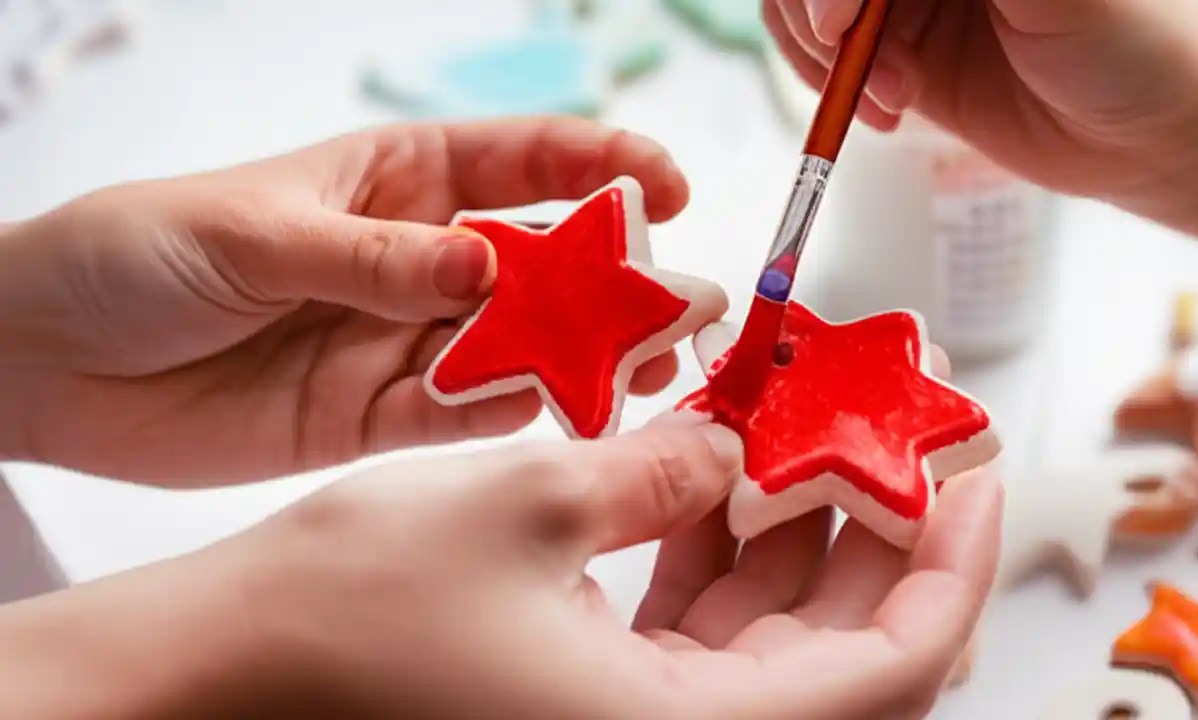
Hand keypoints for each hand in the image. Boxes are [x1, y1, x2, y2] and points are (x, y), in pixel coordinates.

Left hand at [0, 118, 700, 482]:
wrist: (51, 359)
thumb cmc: (139, 252)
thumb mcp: (254, 232)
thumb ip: (374, 258)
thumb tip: (486, 266)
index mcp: (395, 179)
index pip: (518, 161)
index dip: (599, 165)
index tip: (665, 181)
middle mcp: (417, 259)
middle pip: (538, 263)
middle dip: (613, 276)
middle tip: (681, 300)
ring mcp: (401, 340)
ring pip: (514, 345)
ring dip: (581, 353)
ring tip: (645, 364)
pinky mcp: (376, 415)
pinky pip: (459, 413)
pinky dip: (507, 413)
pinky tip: (552, 411)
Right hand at [0, 417, 1000, 717]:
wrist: (227, 666)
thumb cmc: (352, 602)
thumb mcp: (530, 500)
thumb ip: (663, 469)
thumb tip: (735, 446)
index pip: (893, 670)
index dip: (950, 563)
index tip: (972, 465)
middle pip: (840, 652)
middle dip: (872, 526)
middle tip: (886, 419)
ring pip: (768, 640)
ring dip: (791, 530)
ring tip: (797, 420)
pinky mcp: (591, 706)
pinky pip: (697, 637)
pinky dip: (718, 553)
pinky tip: (713, 465)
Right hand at [765, 0, 1197, 218]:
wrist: (1148, 134)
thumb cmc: (1130, 40)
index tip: (843, 19)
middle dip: (819, 12)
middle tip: (850, 55)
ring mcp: (910, 3)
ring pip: (807, 11)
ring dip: (824, 57)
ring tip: (891, 98)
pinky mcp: (900, 59)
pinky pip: (826, 62)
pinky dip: (832, 90)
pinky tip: (887, 113)